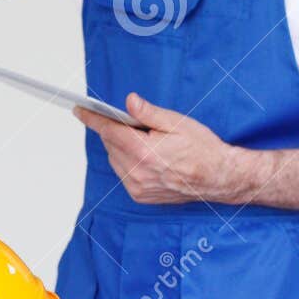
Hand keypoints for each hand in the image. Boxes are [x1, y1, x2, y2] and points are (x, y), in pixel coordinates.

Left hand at [74, 92, 246, 204]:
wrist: (219, 177)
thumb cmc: (202, 149)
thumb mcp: (177, 123)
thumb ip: (148, 113)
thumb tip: (128, 102)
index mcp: (144, 152)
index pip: (109, 131)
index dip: (92, 119)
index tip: (80, 110)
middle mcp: (138, 173)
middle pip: (111, 144)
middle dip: (115, 130)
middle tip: (133, 123)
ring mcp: (138, 187)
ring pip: (115, 159)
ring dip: (120, 147)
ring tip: (143, 140)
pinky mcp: (141, 196)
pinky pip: (123, 173)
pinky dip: (127, 162)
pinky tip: (145, 156)